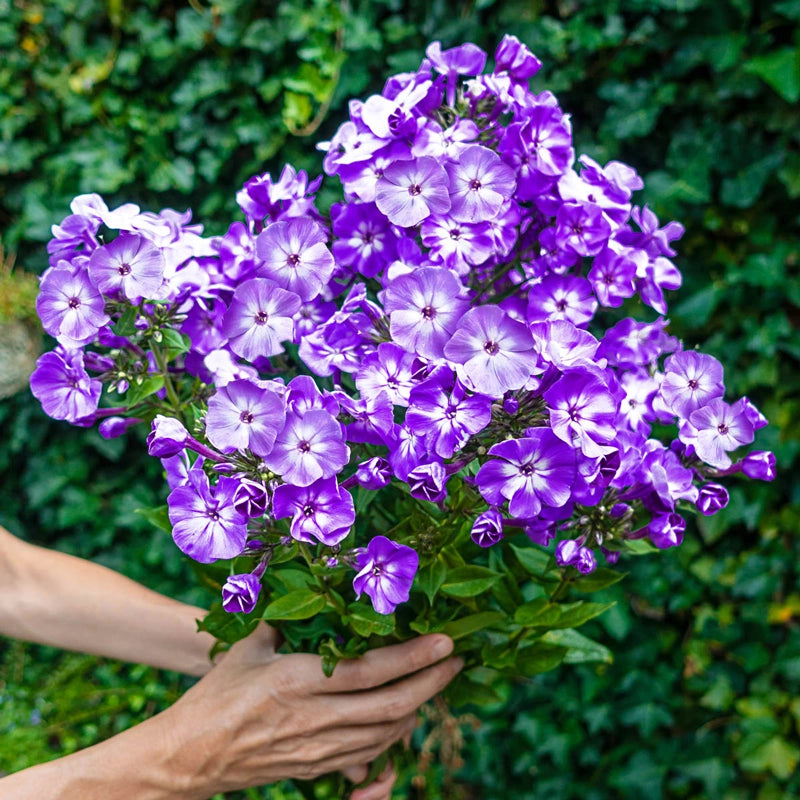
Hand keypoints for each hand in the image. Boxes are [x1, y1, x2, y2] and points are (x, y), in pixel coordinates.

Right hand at [158, 625, 461, 797]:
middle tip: (456, 662)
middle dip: (432, 683)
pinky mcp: (316, 768)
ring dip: (418, 708)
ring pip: (387, 734)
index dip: (413, 657)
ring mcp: (318, 749)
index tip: (445, 642)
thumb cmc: (217, 695)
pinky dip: (395, 734)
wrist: (191, 756)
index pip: (371, 671)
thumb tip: (314, 598)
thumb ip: (286, 623)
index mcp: (298, 681)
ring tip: (437, 683)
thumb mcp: (250, 648)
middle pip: (391, 707)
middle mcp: (315, 718)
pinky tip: (405, 716)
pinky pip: (369, 755)